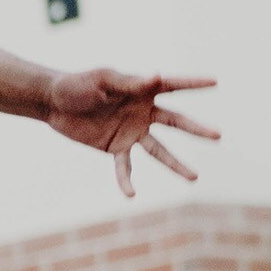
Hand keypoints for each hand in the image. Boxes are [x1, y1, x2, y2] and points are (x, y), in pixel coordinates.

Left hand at [43, 69, 219, 197]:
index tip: (215, 81)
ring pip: (159, 150)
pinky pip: (124, 167)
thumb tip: (156, 76)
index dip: (193, 83)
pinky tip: (131, 194)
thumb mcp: (102, 79)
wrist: (52, 102)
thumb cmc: (77, 84)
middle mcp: (143, 112)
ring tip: (195, 177)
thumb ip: (129, 82)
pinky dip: (127, 180)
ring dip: (176, 164)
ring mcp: (131, 132)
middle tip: (218, 135)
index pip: (172, 85)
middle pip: (175, 121)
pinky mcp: (115, 148)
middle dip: (196, 129)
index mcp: (142, 89)